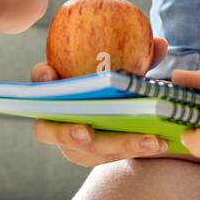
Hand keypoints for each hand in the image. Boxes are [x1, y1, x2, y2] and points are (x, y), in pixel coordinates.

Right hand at [30, 37, 199, 166]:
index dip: (41, 79)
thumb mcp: (117, 69)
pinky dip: (135, 148)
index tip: (49, 72)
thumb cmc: (108, 85)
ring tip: (149, 139)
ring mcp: (72, 143)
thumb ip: (138, 56)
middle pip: (52, 130)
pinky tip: (159, 142)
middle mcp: (56, 120)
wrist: (111, 113)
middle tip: (86, 132)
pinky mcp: (92, 156)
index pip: (38, 84)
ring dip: (119, 143)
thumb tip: (160, 43)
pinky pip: (111, 155)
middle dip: (67, 132)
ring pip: (88, 149)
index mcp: (54, 92)